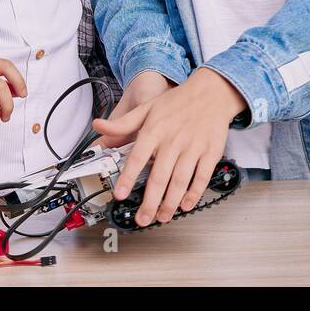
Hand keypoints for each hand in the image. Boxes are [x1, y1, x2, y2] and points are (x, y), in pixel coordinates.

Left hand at [91, 68, 246, 225]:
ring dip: (170, 203)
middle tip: (142, 219)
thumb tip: (98, 126)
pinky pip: (201, 177)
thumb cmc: (178, 101)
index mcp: (154, 129)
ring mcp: (193, 147)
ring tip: (161, 217)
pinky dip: (194, 193)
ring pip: (180, 181)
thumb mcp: (147, 107)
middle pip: (159, 176)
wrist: (211, 92)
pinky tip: (185, 204)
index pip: (138, 157)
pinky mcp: (210, 152)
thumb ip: (122, 122)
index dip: (128, 178)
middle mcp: (173, 140)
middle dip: (150, 202)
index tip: (120, 194)